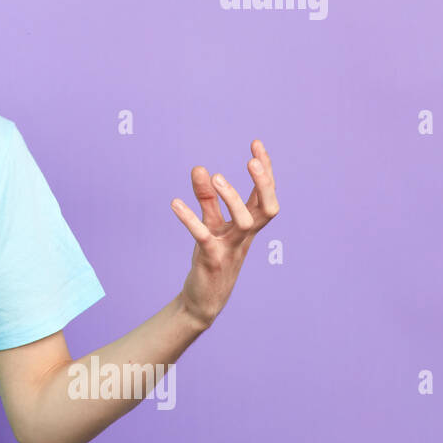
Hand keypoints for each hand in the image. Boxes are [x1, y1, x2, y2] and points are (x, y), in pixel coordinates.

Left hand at [171, 139, 279, 329]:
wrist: (203, 299)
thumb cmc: (212, 257)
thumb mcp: (211, 224)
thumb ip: (206, 198)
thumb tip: (199, 167)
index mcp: (250, 225)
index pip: (265, 194)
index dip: (265, 170)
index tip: (256, 142)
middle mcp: (246, 235)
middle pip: (268, 208)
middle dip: (264, 183)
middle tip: (250, 160)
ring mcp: (231, 248)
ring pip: (243, 222)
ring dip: (230, 198)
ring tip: (213, 177)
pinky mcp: (211, 259)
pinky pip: (203, 236)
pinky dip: (190, 219)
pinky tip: (174, 203)